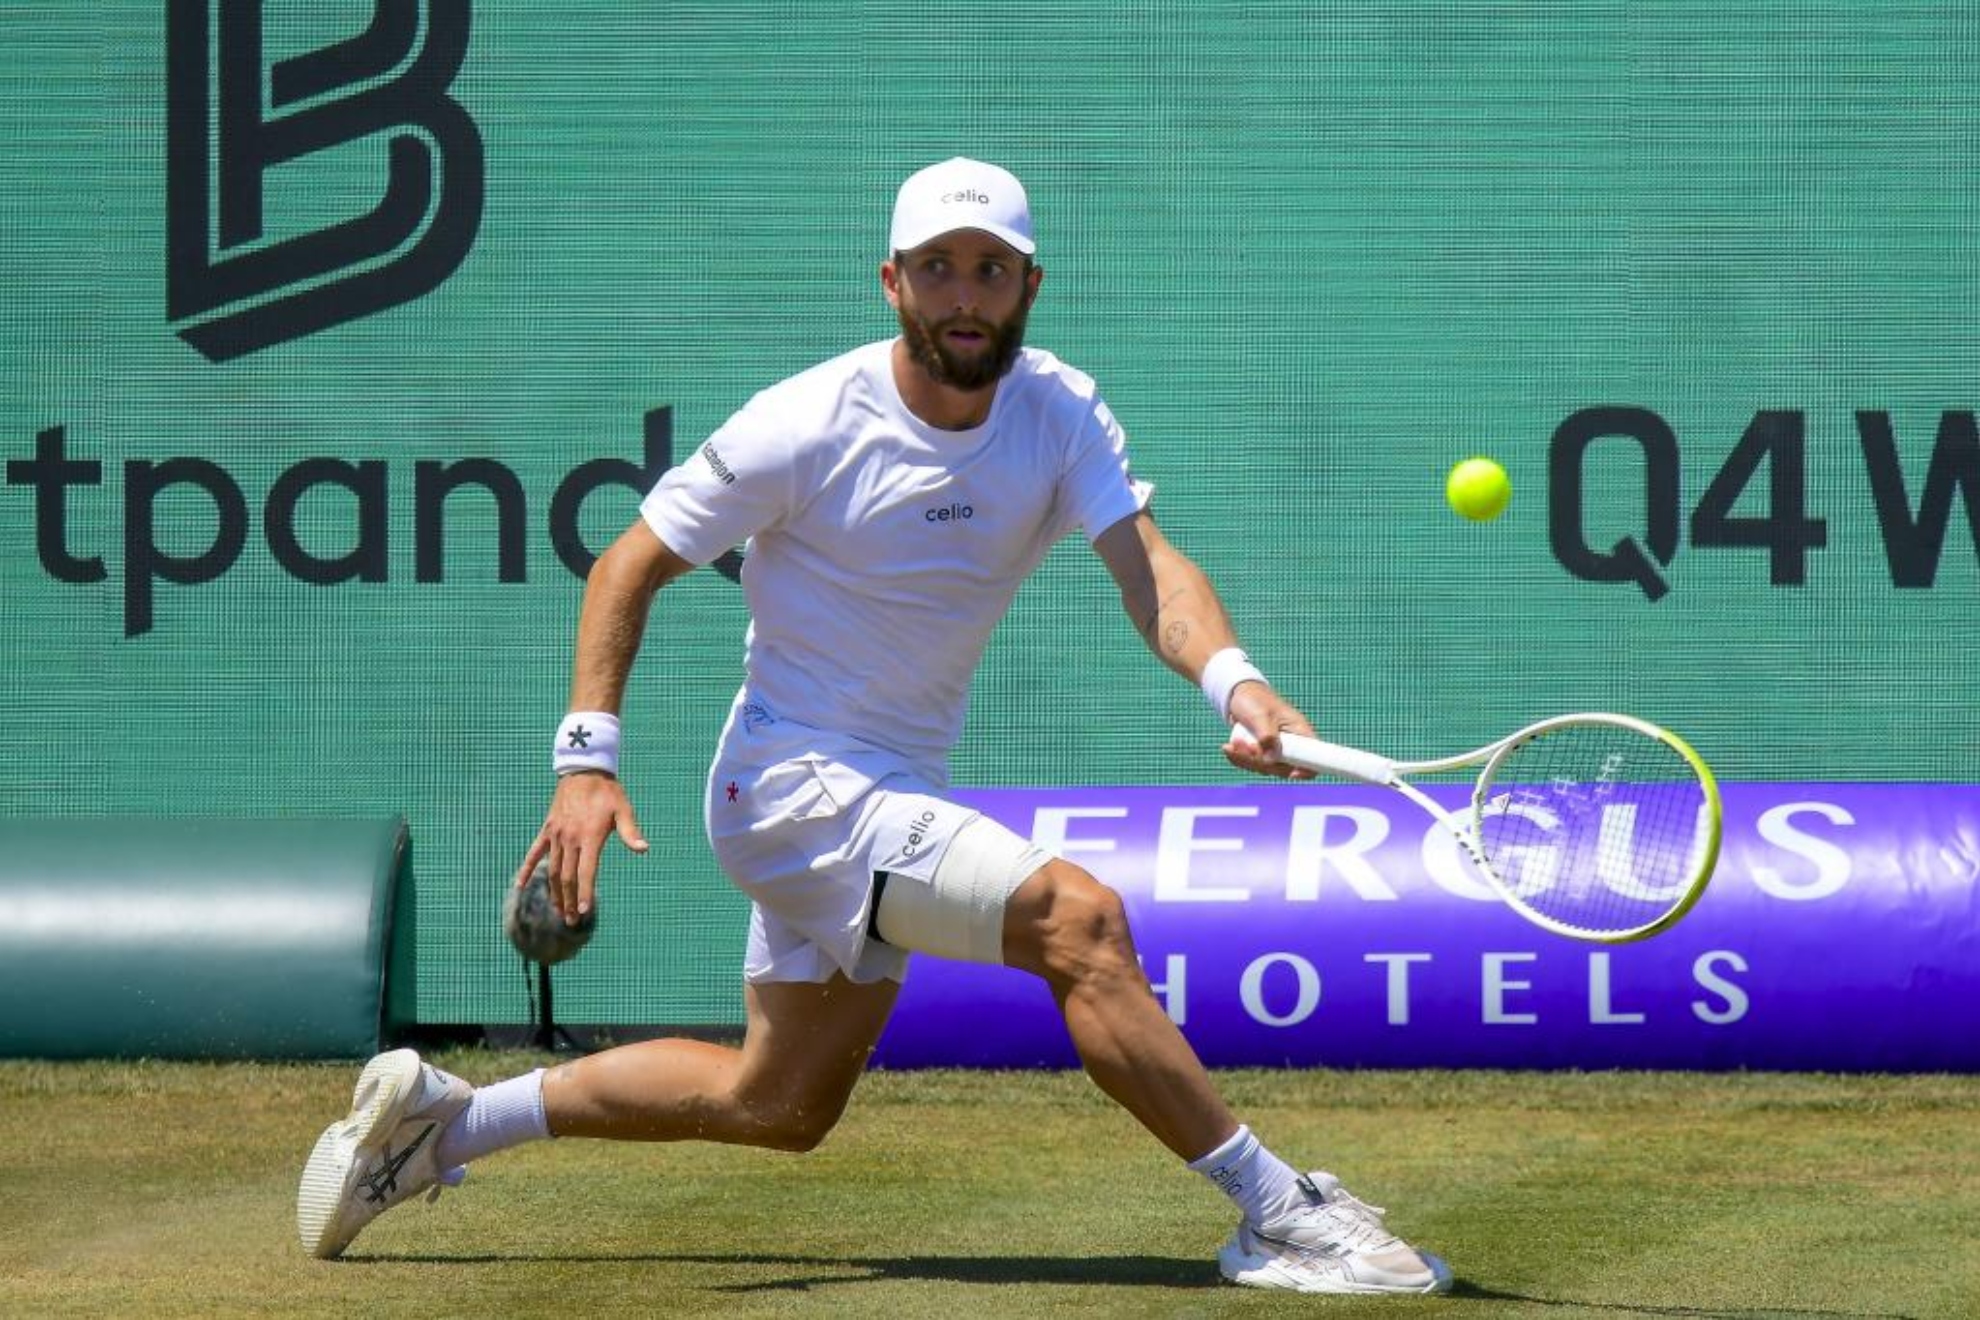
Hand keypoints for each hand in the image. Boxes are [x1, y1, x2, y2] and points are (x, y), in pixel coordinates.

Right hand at [515, 771, 648, 923]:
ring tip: (559, 911)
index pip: (586, 871)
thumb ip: (631, 832)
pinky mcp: (547, 830)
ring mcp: (556, 835)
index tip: (585, 912)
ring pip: (553, 870)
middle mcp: (570, 838)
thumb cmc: (607, 792)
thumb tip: (643, 849)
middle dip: (570, 900)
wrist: (583, 771)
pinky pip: (534, 853)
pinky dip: (526, 869)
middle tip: (572, 921)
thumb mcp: (623, 809)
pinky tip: (519, 886)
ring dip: (555, 892)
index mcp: (589, 836)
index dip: (586, 893)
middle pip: (567, 877)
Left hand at [1222, 683, 1316, 779]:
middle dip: (1261, 762)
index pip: (1314, 756)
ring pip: (1265, 768)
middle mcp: (1291, 743)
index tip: (1292, 774)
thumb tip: (1271, 760)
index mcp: (1299, 731)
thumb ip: (1267, 737)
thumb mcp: (1260, 716)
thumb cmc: (1254, 700)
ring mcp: (1276, 749)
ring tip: (1233, 743)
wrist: (1238, 694)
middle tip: (1246, 746)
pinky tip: (1228, 748)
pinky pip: (1253, 764)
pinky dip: (1239, 759)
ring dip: (1246, 759)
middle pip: (1283, 768)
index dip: (1307, 770)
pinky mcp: (1262, 752)